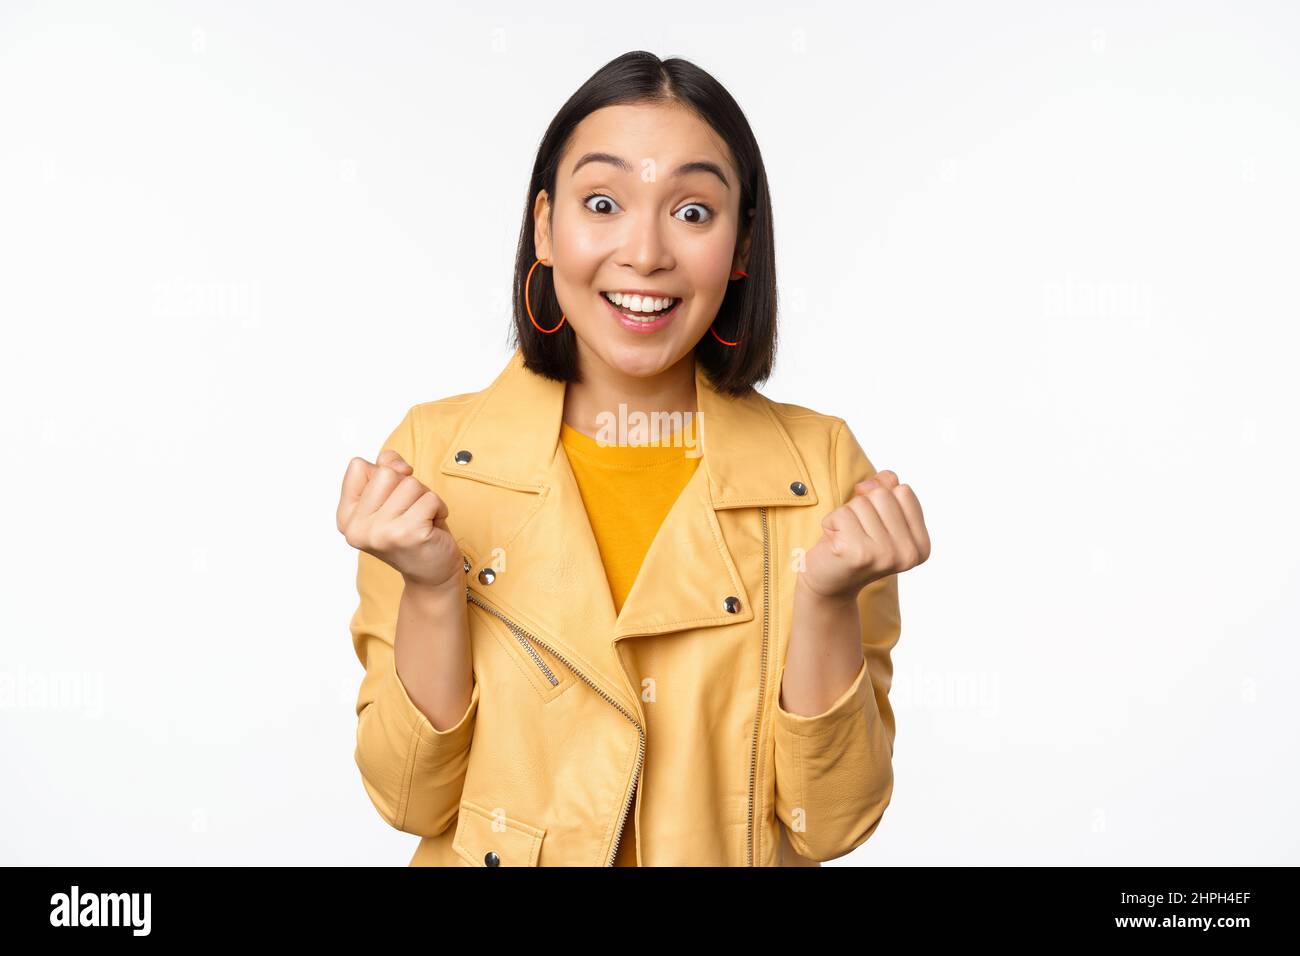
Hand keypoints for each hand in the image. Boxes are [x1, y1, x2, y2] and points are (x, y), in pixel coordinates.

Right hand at [336, 449, 462, 591]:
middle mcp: (357, 528)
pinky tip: (433, 527)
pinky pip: (430, 499)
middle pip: (386, 472)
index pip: (357, 466)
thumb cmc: (412, 530)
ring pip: (411, 484)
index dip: (383, 473)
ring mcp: (380, 533)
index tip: (392, 499)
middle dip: (407, 486)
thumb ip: (385, 470)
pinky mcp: (407, 535)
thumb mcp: (390, 497)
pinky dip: (439, 508)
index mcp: (346, 517)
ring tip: (422, 520)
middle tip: (412, 511)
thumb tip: (397, 465)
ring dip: (425, 498)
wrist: (432, 574)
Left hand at [799, 470, 930, 602]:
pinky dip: (831, 523)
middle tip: (856, 532)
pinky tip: (835, 544)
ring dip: (845, 516)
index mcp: (921, 544)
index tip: (873, 524)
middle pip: (882, 494)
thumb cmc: (854, 542)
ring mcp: (885, 555)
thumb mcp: (877, 514)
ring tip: (846, 538)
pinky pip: (841, 513)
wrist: (829, 581)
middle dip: (861, 506)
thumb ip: (888, 489)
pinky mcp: (858, 554)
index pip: (903, 491)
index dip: (880, 499)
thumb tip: (887, 477)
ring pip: (860, 503)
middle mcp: (909, 553)